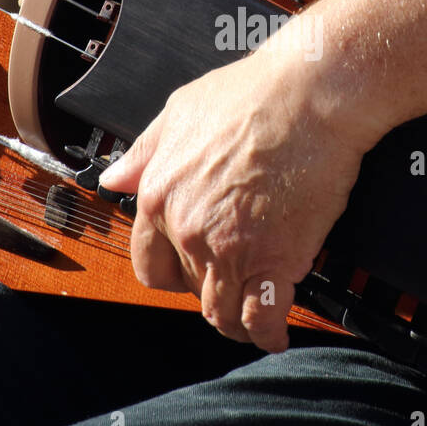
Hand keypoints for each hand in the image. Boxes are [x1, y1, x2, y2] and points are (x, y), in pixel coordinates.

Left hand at [98, 48, 373, 351]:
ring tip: (249, 320)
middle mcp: (186, 228)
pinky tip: (274, 331)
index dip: (171, 270)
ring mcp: (229, 249)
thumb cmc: (255, 92)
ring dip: (233, 321)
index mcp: (159, 194)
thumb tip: (116, 178)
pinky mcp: (274, 260)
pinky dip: (267, 332)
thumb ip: (146, 151)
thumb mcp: (180, 110)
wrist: (310, 93)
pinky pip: (261, 316)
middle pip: (185, 288)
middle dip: (205, 290)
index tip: (189, 270)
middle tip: (228, 283)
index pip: (148, 260)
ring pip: (219, 311)